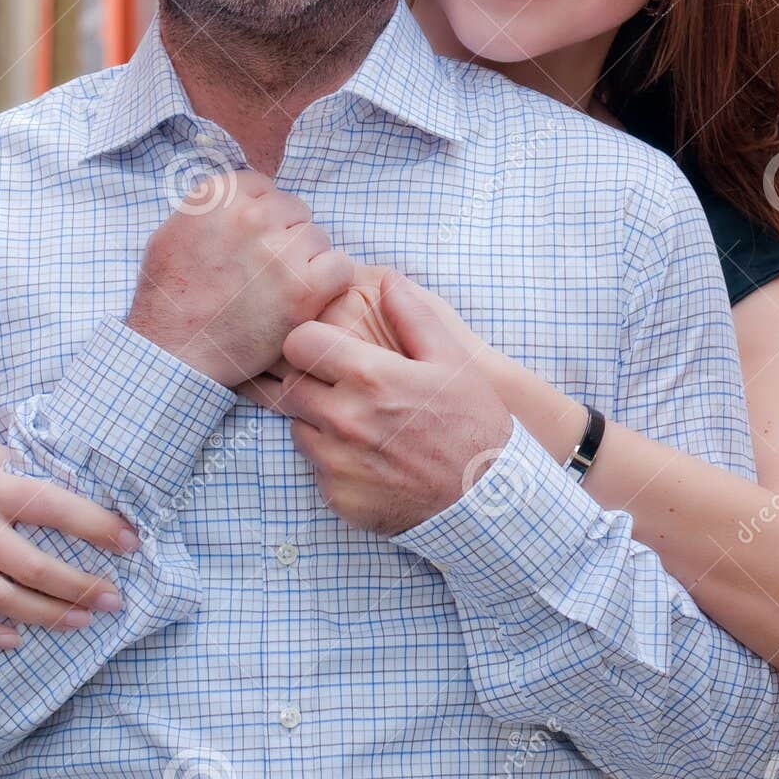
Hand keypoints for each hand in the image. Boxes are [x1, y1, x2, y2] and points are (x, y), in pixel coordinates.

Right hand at [0, 411, 139, 647]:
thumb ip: (12, 467)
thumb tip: (55, 480)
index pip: (56, 507)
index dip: (96, 525)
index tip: (131, 540)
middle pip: (36, 566)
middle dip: (81, 586)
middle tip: (116, 600)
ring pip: (2, 599)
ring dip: (46, 615)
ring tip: (81, 621)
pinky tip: (14, 640)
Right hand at [127, 169, 355, 385]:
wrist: (172, 351)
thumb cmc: (168, 297)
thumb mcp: (173, 231)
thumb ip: (214, 208)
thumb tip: (247, 198)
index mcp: (219, 196)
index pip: (264, 186)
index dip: (262, 215)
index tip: (252, 240)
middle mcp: (252, 215)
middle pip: (295, 210)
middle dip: (284, 236)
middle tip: (266, 270)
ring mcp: (280, 251)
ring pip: (318, 238)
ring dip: (306, 260)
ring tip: (280, 289)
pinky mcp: (304, 289)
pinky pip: (340, 267)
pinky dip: (329, 283)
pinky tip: (307, 299)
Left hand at [237, 272, 512, 534]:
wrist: (488, 498)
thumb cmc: (473, 422)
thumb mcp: (452, 360)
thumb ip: (413, 315)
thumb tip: (389, 281)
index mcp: (370, 377)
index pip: (298, 344)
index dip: (310, 341)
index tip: (325, 348)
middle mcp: (345, 419)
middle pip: (290, 386)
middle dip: (310, 381)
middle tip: (342, 387)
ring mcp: (338, 462)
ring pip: (298, 428)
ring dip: (318, 422)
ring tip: (359, 424)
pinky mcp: (338, 497)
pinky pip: (317, 470)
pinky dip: (334, 462)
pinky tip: (369, 459)